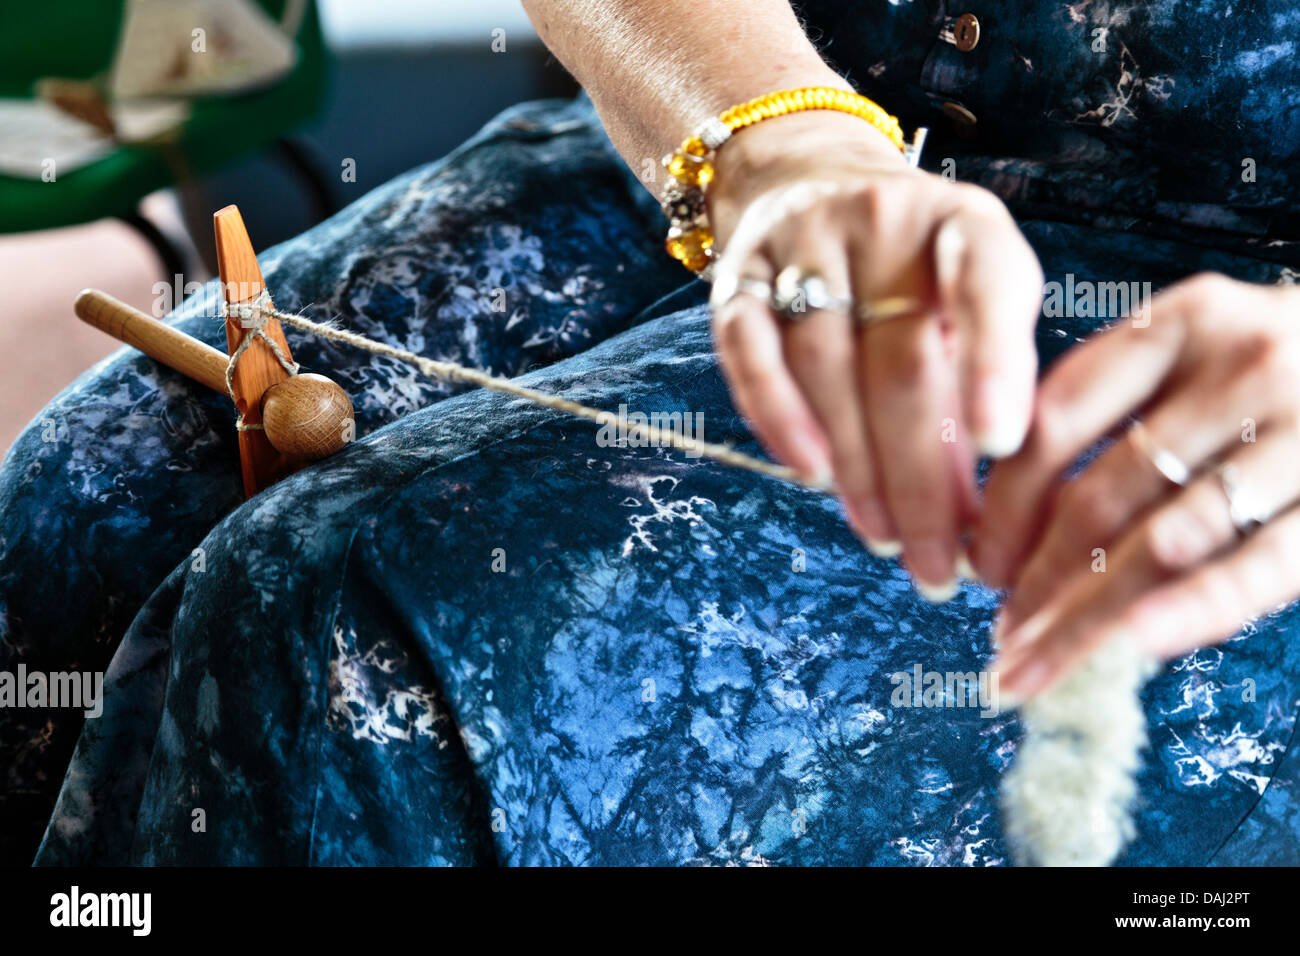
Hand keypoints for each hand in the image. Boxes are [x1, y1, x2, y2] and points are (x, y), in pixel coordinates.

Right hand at [706, 111, 1042, 596]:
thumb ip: (982, 377)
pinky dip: (780, 419)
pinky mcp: (738, 277)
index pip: (986, 285)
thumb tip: (988, 514)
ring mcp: (802, 245)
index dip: (996, 365)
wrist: (809, 181)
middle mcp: (883, 220)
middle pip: (901, 362)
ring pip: (828, 369)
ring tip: (887, 539)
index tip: (1003, 448)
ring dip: (858, 469)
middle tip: (939, 563)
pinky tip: (812, 477)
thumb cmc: (914, 268)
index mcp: (963, 222)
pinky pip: (752, 355)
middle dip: (923, 477)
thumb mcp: (969, 295)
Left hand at [974, 274, 1299, 696]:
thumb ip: (1114, 405)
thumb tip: (1009, 520)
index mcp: (1182, 323)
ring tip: (1041, 663)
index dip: (1006, 505)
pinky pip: (1259, 567)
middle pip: (1102, 495)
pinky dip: (1192, 611)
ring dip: (1090, 616)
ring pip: (1165, 543)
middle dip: (1038, 580)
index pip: (1057, 422)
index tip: (980, 564)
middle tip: (1003, 637)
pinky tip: (1133, 648)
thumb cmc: (1280, 369)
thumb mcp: (1199, 349)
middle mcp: (1242, 367)